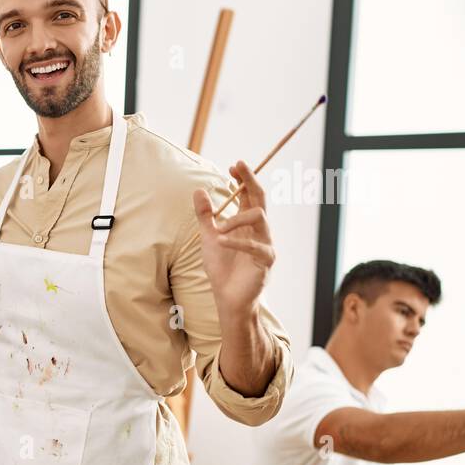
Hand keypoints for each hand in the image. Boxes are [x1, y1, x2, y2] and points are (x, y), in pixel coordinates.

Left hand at [193, 160, 274, 313]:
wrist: (227, 299)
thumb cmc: (221, 269)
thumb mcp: (208, 238)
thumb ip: (205, 216)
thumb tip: (198, 190)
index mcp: (246, 224)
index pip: (249, 195)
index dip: (244, 179)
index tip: (233, 166)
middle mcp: (259, 230)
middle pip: (260, 198)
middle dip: (250, 180)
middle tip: (238, 166)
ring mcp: (265, 244)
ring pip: (259, 217)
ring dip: (236, 218)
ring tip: (218, 229)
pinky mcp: (266, 261)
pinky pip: (255, 246)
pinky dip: (236, 242)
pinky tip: (221, 242)